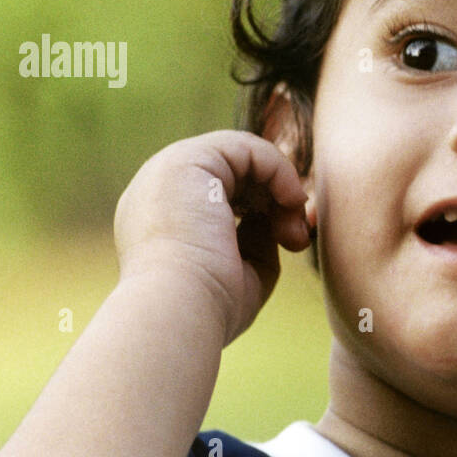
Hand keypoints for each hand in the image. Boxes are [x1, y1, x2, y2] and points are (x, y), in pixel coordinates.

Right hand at [113, 131, 312, 346]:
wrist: (179, 310)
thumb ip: (256, 239)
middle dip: (276, 200)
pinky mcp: (185, 159)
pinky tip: (291, 199)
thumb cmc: (208, 306)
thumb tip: (276, 219)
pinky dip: (279, 169)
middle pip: (235, 173)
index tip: (293, 241)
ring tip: (292, 228)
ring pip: (243, 156)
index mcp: (163, 219)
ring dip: (281, 187)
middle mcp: (159, 190)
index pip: (222, 195)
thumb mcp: (242, 270)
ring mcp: (168, 170)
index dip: (266, 210)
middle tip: (297, 238)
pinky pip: (246, 147)